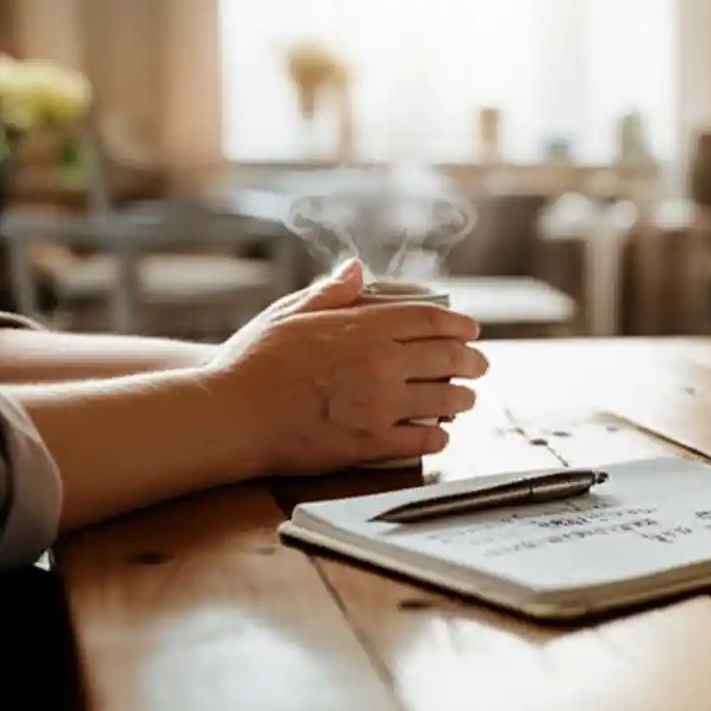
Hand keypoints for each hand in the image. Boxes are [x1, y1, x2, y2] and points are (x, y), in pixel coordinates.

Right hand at [210, 259, 488, 474]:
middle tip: (481, 365)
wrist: (230, 414)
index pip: (431, 320)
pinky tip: (440, 434)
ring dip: (462, 399)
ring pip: (444, 400)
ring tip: (466, 400)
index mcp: (363, 326)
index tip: (472, 330)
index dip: (460, 324)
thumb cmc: (253, 362)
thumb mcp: (289, 313)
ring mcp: (379, 403)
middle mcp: (380, 362)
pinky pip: (422, 439)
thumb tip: (357, 269)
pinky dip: (438, 436)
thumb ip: (330, 293)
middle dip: (472, 361)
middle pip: (447, 358)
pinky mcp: (371, 442)